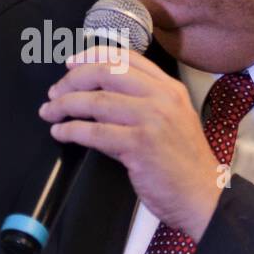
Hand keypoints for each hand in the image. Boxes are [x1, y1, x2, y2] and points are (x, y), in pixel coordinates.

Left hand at [39, 48, 223, 241]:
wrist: (203, 196)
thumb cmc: (184, 164)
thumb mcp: (174, 120)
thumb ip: (146, 102)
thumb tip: (99, 94)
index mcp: (170, 89)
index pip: (126, 59)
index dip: (93, 56)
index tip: (71, 64)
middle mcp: (162, 98)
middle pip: (106, 73)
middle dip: (73, 80)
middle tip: (55, 92)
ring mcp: (151, 120)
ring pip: (96, 101)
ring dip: (65, 105)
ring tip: (50, 112)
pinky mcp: (139, 145)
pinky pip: (94, 132)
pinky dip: (71, 130)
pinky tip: (60, 132)